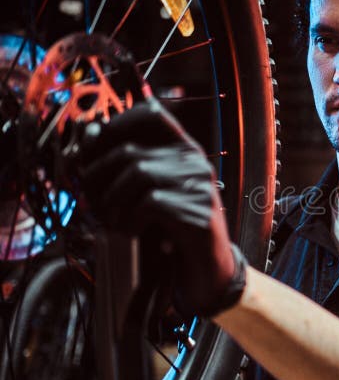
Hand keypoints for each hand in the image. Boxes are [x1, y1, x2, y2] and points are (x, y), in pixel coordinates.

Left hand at [79, 100, 245, 316]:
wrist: (207, 266)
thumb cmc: (172, 228)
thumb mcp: (150, 191)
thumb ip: (126, 166)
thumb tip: (89, 136)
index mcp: (184, 149)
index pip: (152, 113)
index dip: (116, 125)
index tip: (95, 150)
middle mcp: (194, 161)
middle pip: (130, 150)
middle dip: (97, 178)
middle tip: (90, 201)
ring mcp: (199, 184)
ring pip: (136, 173)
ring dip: (111, 202)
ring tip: (112, 220)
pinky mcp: (198, 210)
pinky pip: (148, 203)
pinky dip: (129, 220)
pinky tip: (131, 231)